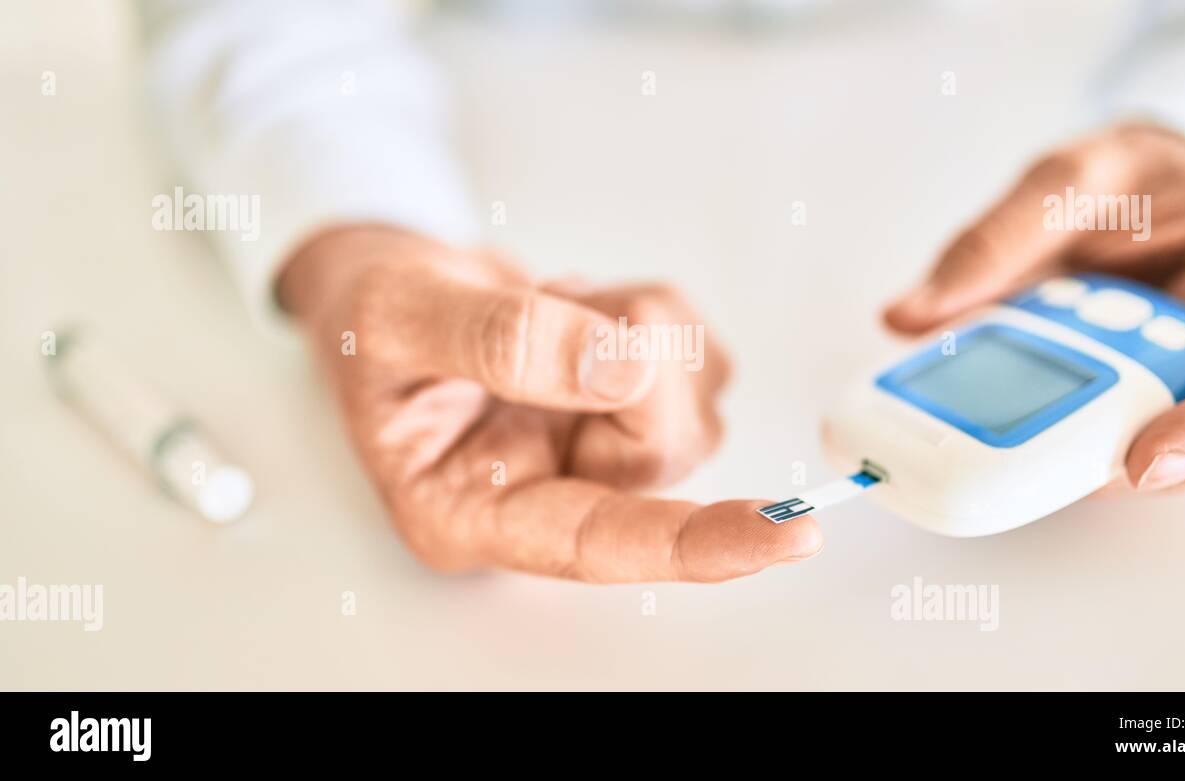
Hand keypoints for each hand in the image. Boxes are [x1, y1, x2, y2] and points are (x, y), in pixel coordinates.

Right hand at [278, 226, 821, 580]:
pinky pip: (697, 356)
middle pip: (658, 452)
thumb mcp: (395, 315)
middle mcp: (548, 496)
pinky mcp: (635, 405)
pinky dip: (653, 309)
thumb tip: (618, 368)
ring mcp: (599, 453)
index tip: (786, 536)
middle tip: (560, 301)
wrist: (386, 285)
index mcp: (471, 512)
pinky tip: (583, 306)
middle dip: (629, 355)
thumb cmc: (369, 318)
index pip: (598, 546)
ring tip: (554, 302)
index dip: (692, 543)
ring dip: (637, 324)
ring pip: (690, 405)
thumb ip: (498, 341)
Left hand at [885, 123, 1184, 491]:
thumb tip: (914, 314)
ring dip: (1094, 457)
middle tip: (1053, 469)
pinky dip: (1068, 444)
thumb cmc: (1129, 178)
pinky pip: (1119, 438)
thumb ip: (994, 240)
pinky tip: (1018, 432)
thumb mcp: (1062, 179)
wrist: (1136, 187)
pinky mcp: (1154, 397)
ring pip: (1169, 451)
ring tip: (1019, 444)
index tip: (1147, 460)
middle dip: (1140, 458)